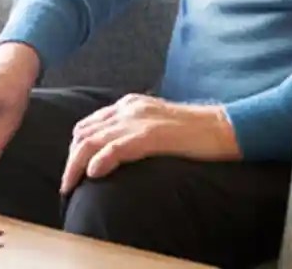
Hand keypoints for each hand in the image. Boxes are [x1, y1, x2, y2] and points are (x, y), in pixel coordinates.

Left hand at [60, 94, 240, 194]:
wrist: (224, 127)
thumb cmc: (194, 132)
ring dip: (76, 165)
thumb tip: (112, 154)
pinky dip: (100, 161)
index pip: (88, 124)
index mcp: (127, 105)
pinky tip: (93, 175)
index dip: (76, 148)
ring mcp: (138, 120)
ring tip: (70, 186)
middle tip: (67, 185)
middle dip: (71, 159)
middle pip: (84, 133)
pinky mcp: (151, 134)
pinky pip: (117, 148)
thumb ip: (133, 132)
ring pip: (93, 141)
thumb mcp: (155, 125)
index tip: (73, 169)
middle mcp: (127, 109)